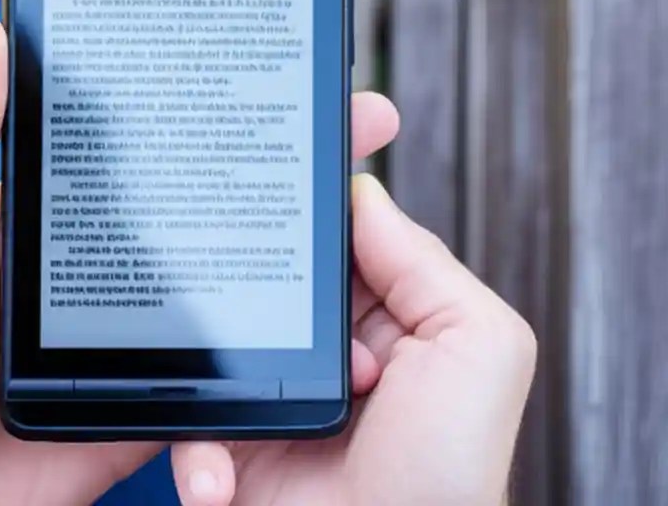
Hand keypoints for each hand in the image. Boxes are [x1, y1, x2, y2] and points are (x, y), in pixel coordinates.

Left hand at [0, 17, 407, 504]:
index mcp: (70, 208)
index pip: (155, 139)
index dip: (219, 102)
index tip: (282, 65)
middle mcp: (119, 257)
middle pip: (221, 198)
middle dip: (296, 161)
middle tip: (362, 125)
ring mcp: (146, 325)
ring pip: (242, 278)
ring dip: (306, 252)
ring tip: (369, 220)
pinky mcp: (161, 390)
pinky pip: (229, 369)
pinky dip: (276, 352)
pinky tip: (329, 333)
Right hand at [168, 181, 537, 504]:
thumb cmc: (448, 476)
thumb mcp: (478, 345)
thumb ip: (424, 261)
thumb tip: (363, 192)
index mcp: (396, 325)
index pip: (341, 248)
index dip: (315, 229)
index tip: (282, 202)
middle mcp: (336, 361)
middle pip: (271, 290)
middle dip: (261, 300)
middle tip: (283, 332)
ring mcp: (282, 405)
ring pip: (221, 350)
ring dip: (228, 373)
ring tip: (271, 412)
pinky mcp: (235, 451)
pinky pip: (190, 422)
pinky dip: (197, 447)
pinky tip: (224, 469)